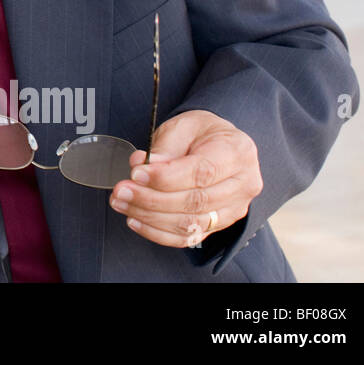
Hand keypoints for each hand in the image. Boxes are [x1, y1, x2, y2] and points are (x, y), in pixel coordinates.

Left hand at [108, 109, 262, 247]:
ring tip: (122, 203)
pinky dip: (158, 233)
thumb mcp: (184, 126)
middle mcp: (242, 185)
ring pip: (190, 224)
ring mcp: (234, 209)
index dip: (165, 178)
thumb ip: (164, 148)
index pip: (202, 172)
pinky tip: (136, 219)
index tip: (136, 174)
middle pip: (195, 201)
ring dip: (150, 217)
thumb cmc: (202, 133)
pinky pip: (188, 238)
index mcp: (236, 153)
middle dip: (151, 199)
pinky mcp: (220, 225)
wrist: (219, 144)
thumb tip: (140, 166)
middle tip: (121, 190)